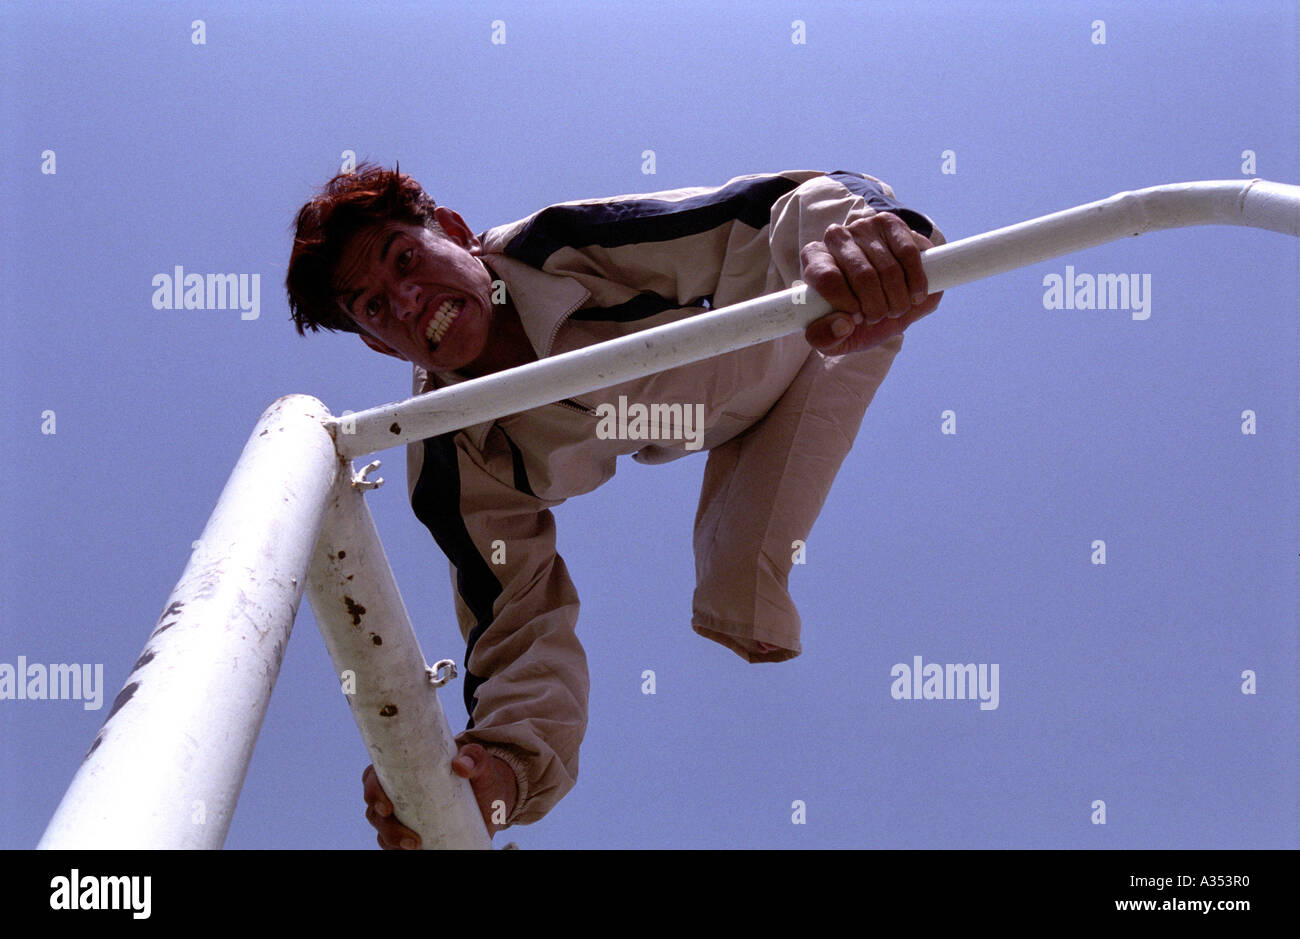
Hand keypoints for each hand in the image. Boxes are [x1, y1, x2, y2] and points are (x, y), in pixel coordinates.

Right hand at [362, 743, 518, 848]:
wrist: (493, 796)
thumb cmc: (481, 774)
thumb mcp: (480, 763)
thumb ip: (474, 757)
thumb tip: (461, 765)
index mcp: (402, 770)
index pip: (374, 778)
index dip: (373, 792)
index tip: (387, 807)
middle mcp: (398, 793)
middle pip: (376, 811)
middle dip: (387, 828)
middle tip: (411, 839)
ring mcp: (405, 815)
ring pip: (383, 831)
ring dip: (392, 843)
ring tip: (416, 847)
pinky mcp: (414, 832)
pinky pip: (395, 845)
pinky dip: (397, 850)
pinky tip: (412, 853)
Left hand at [800, 212, 942, 354]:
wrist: (883, 297)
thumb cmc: (853, 317)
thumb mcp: (834, 336)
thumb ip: (825, 339)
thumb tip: (842, 325)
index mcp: (813, 260)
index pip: (827, 277)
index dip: (846, 303)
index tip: (858, 319)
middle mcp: (836, 238)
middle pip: (862, 275)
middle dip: (877, 306)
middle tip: (880, 317)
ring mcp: (864, 227)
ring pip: (888, 267)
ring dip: (898, 298)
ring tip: (896, 309)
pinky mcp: (890, 223)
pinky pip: (908, 253)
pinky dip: (916, 281)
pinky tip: (915, 296)